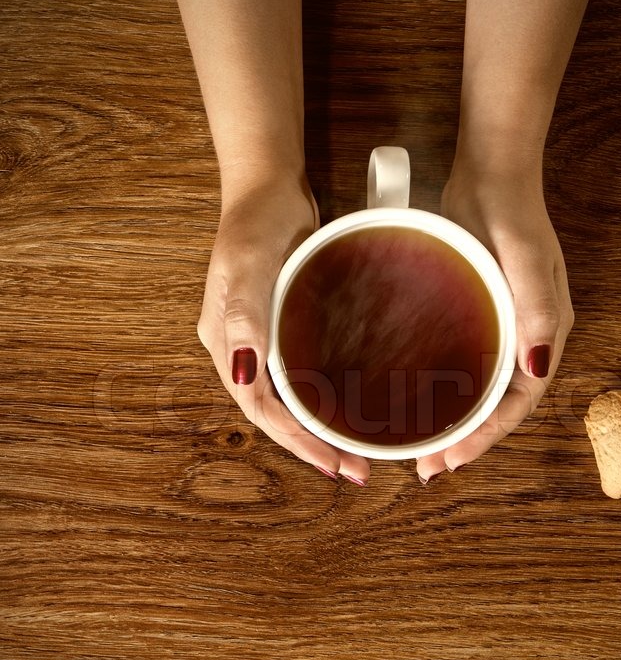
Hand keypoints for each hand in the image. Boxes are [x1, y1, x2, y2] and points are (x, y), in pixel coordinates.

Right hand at [197, 176, 370, 485]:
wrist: (269, 188)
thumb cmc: (257, 221)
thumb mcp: (248, 262)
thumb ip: (244, 313)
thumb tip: (243, 371)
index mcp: (227, 343)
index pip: (260, 409)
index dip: (294, 440)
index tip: (331, 463)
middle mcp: (243, 349)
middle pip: (275, 414)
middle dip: (311, 446)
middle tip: (353, 470)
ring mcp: (263, 339)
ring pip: (290, 399)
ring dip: (319, 429)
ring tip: (354, 452)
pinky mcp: (285, 327)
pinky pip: (301, 375)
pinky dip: (323, 399)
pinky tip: (349, 409)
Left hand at [416, 169, 573, 481]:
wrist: (492, 175)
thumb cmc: (512, 215)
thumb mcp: (526, 260)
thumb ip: (537, 311)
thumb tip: (539, 370)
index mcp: (546, 335)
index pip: (520, 402)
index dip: (488, 436)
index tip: (452, 460)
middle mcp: (526, 339)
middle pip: (500, 404)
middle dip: (468, 439)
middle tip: (429, 467)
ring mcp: (502, 328)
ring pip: (482, 389)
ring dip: (456, 420)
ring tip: (423, 447)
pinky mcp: (479, 315)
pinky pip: (465, 364)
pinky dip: (447, 389)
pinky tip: (418, 398)